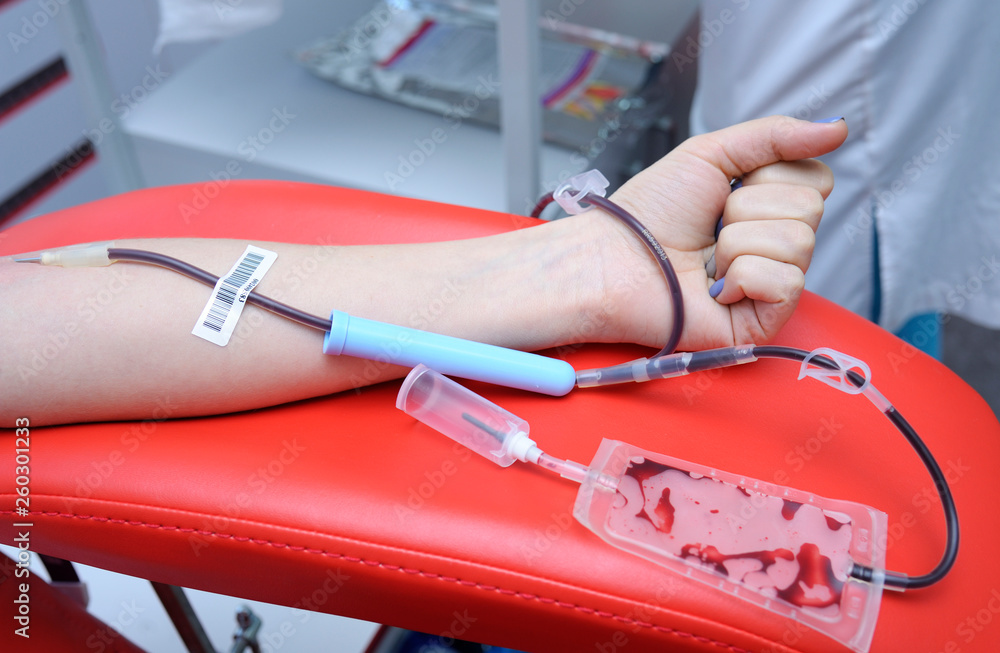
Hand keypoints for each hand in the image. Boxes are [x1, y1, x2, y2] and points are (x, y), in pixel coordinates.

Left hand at [589, 115, 847, 350]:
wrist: (611, 261)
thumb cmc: (648, 214)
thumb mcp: (710, 154)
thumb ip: (775, 135)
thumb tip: (838, 127)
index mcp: (768, 207)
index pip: (817, 178)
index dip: (769, 176)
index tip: (726, 189)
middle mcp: (775, 246)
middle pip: (810, 208)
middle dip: (747, 208)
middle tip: (709, 227)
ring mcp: (772, 286)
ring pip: (799, 243)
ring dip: (738, 242)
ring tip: (706, 259)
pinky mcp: (762, 320)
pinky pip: (786, 282)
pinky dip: (742, 276)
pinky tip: (714, 288)